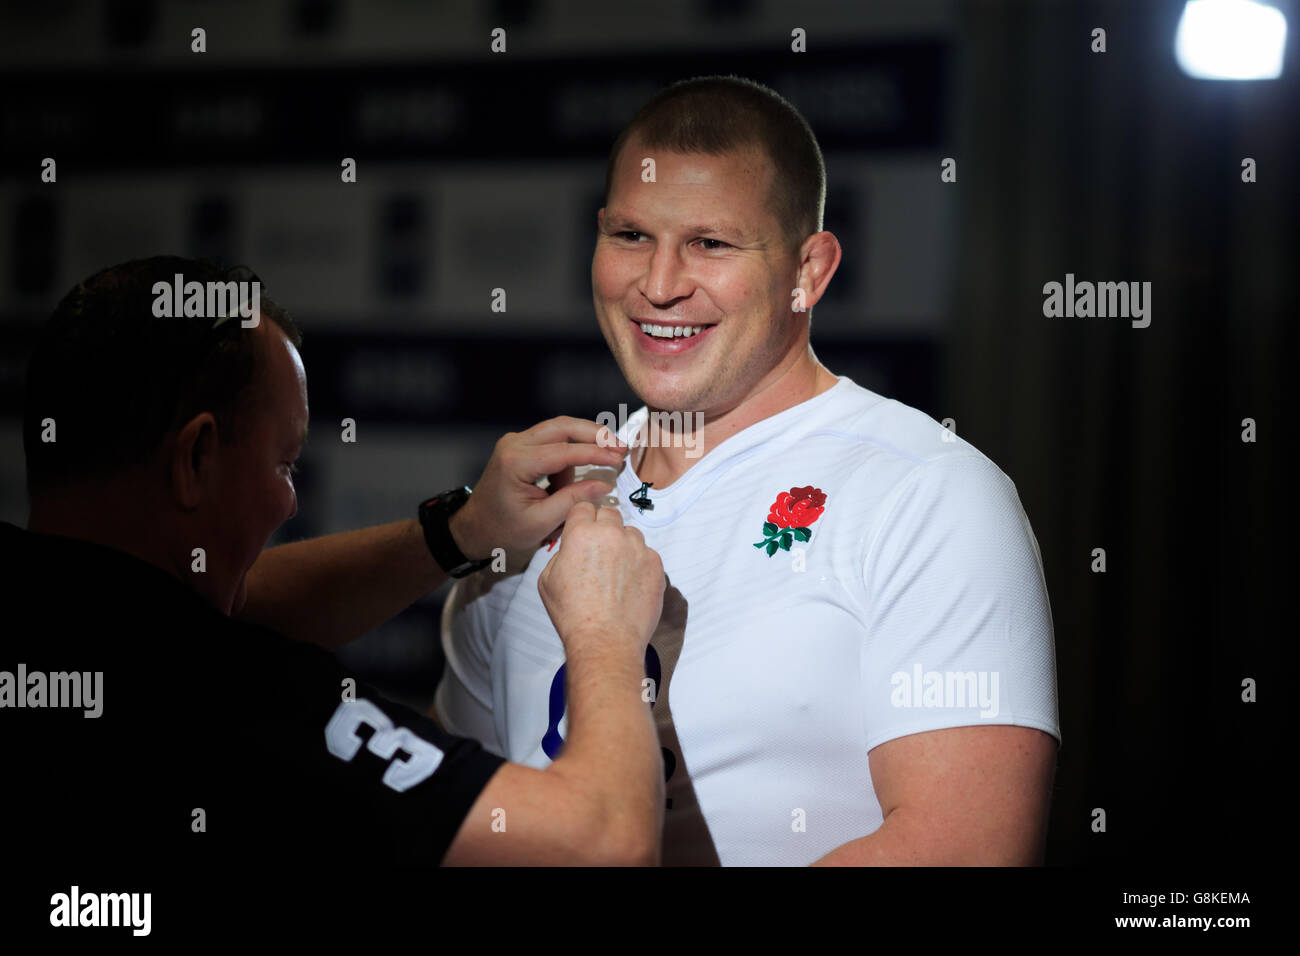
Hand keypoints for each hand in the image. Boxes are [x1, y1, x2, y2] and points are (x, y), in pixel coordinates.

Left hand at [449, 417, 627, 558]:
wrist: (475, 526)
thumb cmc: (503, 528)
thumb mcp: (541, 521)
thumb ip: (573, 501)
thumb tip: (604, 484)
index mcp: (516, 462)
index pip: (564, 451)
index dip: (595, 453)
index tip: (619, 458)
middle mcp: (514, 443)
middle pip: (563, 426)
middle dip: (595, 435)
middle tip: (620, 448)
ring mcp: (516, 441)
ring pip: (560, 430)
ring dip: (580, 449)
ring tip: (577, 486)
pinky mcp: (521, 445)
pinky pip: (553, 441)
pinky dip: (567, 457)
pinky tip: (562, 483)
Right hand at [537, 501, 664, 654]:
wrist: (606, 641)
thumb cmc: (574, 615)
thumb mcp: (547, 580)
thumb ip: (561, 553)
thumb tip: (572, 548)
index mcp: (581, 534)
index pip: (583, 507)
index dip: (582, 520)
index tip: (583, 530)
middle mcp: (611, 534)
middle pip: (609, 515)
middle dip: (603, 529)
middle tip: (599, 553)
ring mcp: (637, 548)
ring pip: (630, 533)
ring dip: (623, 545)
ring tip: (615, 573)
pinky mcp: (655, 563)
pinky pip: (646, 553)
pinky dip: (639, 564)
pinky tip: (629, 584)